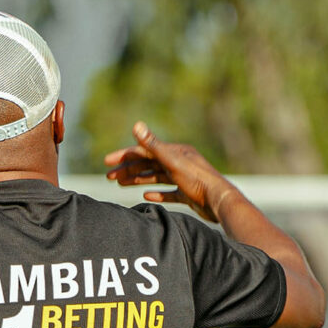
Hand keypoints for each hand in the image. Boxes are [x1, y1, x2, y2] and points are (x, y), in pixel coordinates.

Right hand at [104, 122, 236, 221]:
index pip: (144, 151)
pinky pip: (169, 193)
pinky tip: (146, 197)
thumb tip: (136, 125)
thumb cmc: (197, 181)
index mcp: (175, 152)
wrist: (219, 202)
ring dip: (138, 179)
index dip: (125, 156)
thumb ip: (153, 145)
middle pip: (148, 164)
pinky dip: (157, 193)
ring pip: (156, 177)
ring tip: (121, 185)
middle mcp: (179, 163)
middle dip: (128, 169)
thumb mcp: (172, 162)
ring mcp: (184, 178)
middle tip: (110, 177)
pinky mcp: (189, 194)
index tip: (107, 162)